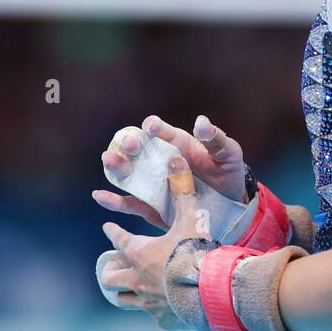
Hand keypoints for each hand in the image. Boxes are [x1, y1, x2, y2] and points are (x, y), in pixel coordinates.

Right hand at [92, 114, 248, 229]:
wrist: (231, 207)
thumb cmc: (228, 173)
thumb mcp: (229, 154)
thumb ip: (216, 140)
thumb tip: (201, 122)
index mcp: (177, 143)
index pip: (160, 131)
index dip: (153, 127)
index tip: (152, 128)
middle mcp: (160, 161)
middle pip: (136, 149)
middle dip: (130, 144)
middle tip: (132, 146)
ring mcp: (153, 183)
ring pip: (128, 173)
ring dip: (116, 165)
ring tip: (109, 161)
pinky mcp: (151, 207)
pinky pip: (129, 203)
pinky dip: (113, 200)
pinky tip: (100, 196)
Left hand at [98, 154, 212, 329]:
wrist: (210, 291)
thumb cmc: (196, 251)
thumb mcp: (189, 216)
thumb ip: (182, 188)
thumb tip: (175, 157)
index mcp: (139, 252)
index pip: (118, 239)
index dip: (112, 232)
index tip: (107, 227)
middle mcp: (138, 278)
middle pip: (111, 277)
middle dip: (110, 269)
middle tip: (113, 264)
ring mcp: (148, 302)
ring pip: (124, 299)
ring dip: (123, 292)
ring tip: (125, 289)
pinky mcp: (162, 318)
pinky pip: (151, 315)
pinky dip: (151, 309)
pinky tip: (158, 307)